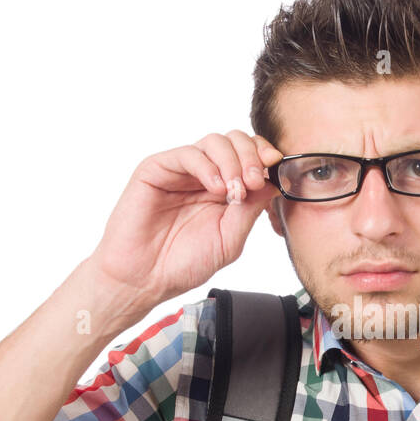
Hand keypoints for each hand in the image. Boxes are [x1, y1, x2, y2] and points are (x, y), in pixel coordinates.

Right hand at [87, 130, 282, 312]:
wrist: (144, 278)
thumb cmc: (182, 263)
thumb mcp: (230, 238)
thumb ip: (251, 209)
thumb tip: (274, 181)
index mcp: (224, 190)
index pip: (250, 157)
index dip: (265, 156)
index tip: (276, 168)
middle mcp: (204, 175)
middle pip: (236, 142)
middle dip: (251, 157)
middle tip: (253, 182)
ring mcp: (181, 171)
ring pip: (214, 142)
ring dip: (232, 162)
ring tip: (235, 191)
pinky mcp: (157, 169)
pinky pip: (188, 154)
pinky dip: (207, 167)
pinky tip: (215, 188)